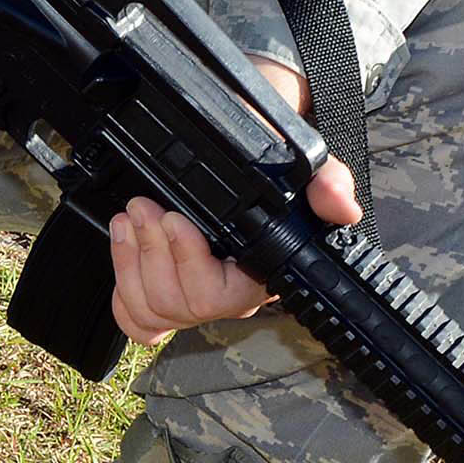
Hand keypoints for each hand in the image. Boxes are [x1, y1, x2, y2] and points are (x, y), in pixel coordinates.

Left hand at [107, 55, 361, 346]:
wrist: (246, 144)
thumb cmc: (269, 160)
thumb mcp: (304, 161)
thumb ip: (327, 182)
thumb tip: (341, 207)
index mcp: (263, 271)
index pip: (230, 295)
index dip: (193, 263)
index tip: (177, 219)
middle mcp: (227, 291)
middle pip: (183, 304)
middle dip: (154, 253)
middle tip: (144, 207)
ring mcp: (191, 296)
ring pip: (154, 309)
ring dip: (132, 260)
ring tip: (130, 215)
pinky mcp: (159, 294)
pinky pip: (136, 318)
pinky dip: (122, 282)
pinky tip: (123, 240)